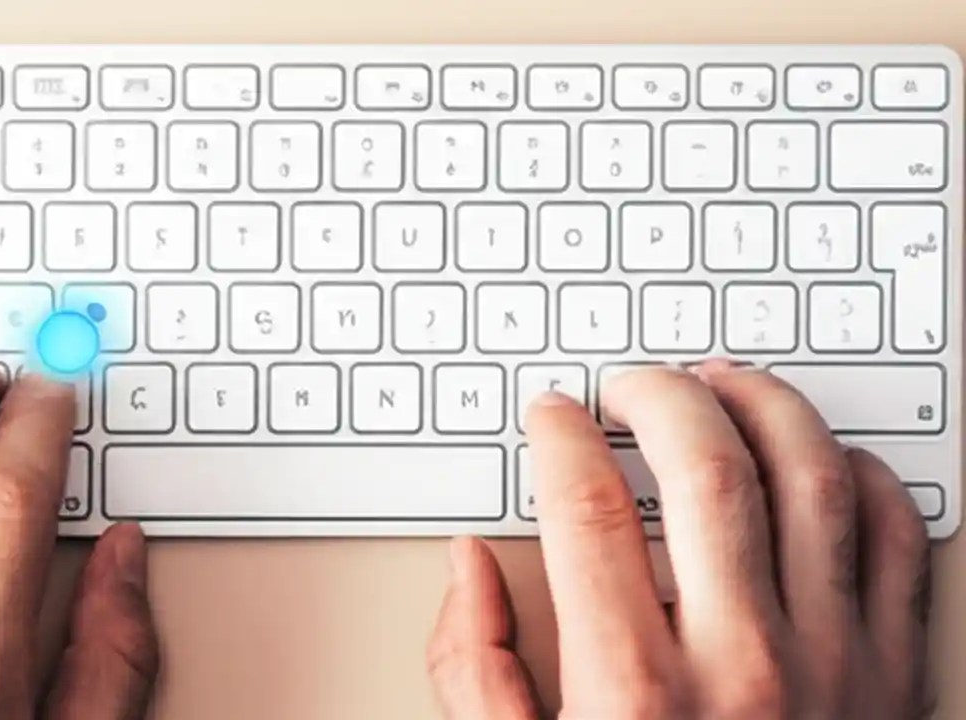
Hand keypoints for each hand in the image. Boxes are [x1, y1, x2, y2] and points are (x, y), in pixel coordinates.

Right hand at [427, 363, 930, 718]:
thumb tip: (467, 568)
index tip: (551, 417)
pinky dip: (860, 475)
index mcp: (632, 692)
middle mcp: (740, 665)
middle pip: (702, 468)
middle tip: (626, 386)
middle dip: (654, 396)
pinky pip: (892, 538)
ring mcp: (830, 664)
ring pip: (809, 479)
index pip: (585, 507)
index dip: (559, 437)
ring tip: (719, 382)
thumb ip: (471, 672)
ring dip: (762, 405)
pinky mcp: (890, 674)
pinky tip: (816, 455)